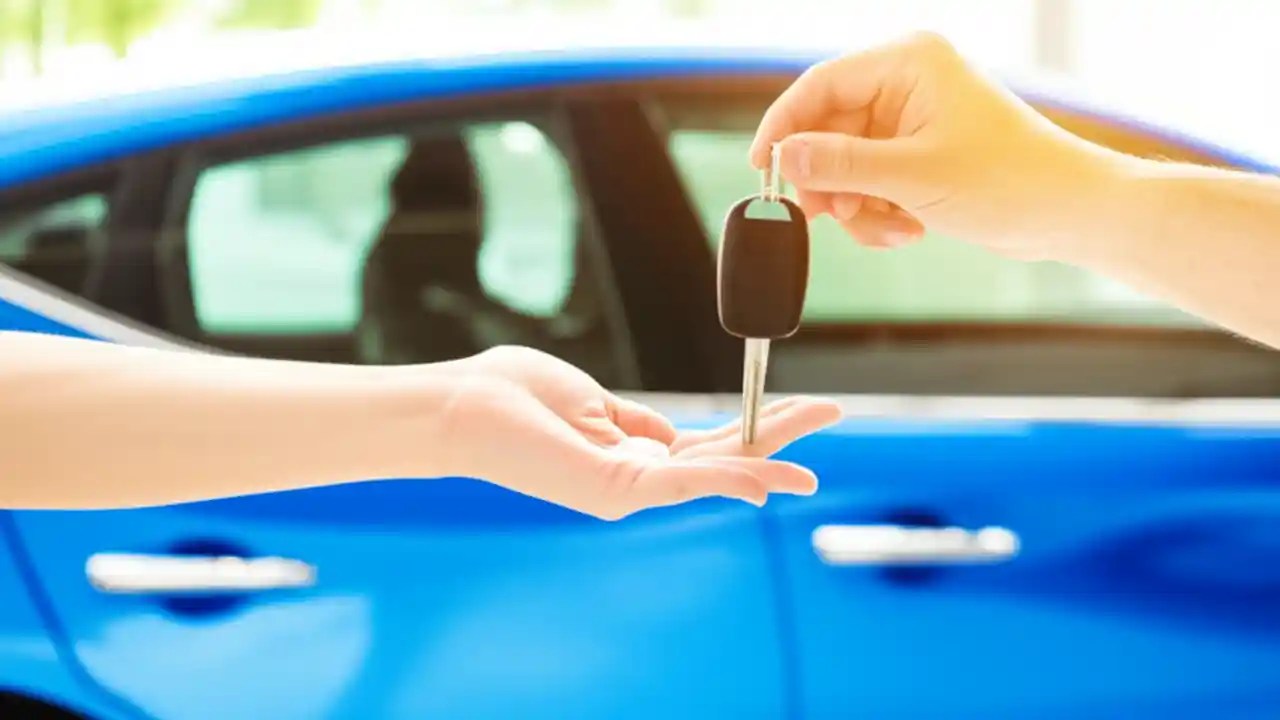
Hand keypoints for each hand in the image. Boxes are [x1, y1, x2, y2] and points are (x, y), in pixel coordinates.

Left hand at [441, 346, 841, 519]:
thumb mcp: (590, 399)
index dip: (755, 426)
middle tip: (833, 416)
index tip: (799, 405)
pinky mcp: (613, 488)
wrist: (461, 405)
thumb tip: (668, 435)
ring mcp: (626, 487)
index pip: (708, 442)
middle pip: (723, 457)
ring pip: (712, 473)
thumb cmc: (512, 395)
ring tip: (813, 466)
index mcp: (632, 450)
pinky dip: (725, 481)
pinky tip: (763, 481)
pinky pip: (681, 482)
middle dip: (779, 438)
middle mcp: (635, 475)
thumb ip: (634, 420)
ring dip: (767, 464)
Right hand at [751, 32, 1124, 260]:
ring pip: (847, 163)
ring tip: (886, 227)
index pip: (820, 85)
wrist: (1067, 213)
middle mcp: (907, 82)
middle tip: (829, 215)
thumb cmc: (1010, 180)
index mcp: (908, 62)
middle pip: (829, 129)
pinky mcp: (920, 152)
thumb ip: (841, 165)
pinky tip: (907, 229)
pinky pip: (871, 181)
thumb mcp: (913, 176)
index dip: (784, 127)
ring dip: (857, 204)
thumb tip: (785, 158)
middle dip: (829, 180)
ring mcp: (913, 119)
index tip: (763, 169)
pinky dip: (878, 211)